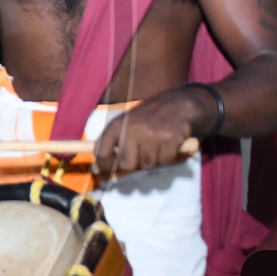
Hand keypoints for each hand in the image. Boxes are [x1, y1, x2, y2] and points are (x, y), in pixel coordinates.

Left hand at [92, 88, 212, 177]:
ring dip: (154, 160)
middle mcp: (131, 130)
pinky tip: (169, 146)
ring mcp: (151, 135)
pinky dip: (168, 157)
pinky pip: (165, 161)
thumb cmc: (148, 118)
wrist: (179, 104)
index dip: (105, 165)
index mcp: (116, 126)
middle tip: (141, 158)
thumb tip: (97, 171)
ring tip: (157, 147)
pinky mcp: (170, 140)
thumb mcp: (125, 124)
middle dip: (134, 166)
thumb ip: (112, 144)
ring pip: (148, 165)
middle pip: (126, 165)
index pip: (101, 153)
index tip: (112, 169)